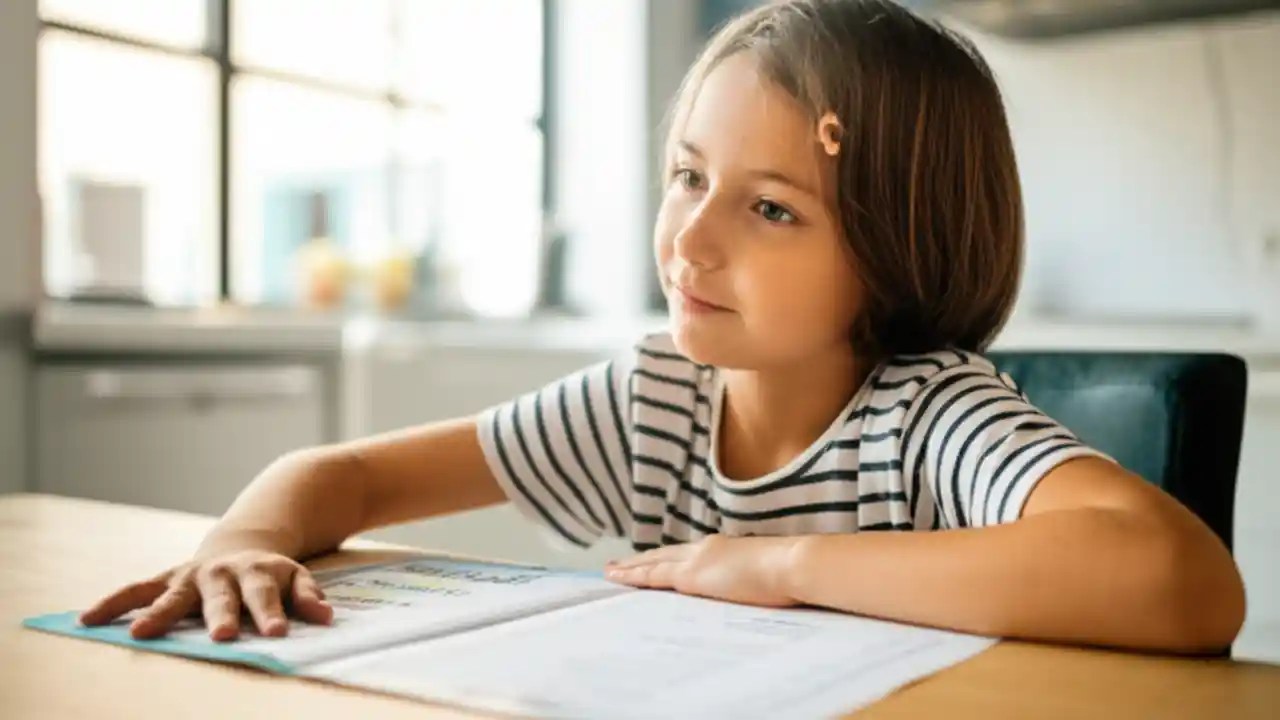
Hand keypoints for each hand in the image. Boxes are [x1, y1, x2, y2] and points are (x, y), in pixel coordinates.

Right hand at [78, 550, 332, 641]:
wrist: (243, 545)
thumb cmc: (270, 575)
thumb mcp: (297, 578)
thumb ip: (309, 597)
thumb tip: (326, 617)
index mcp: (258, 573)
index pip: (267, 596)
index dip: (271, 614)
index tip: (277, 634)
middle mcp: (222, 573)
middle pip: (222, 597)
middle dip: (220, 616)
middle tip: (221, 636)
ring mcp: (191, 576)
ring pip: (172, 595)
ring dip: (157, 615)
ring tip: (139, 634)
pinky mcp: (166, 579)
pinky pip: (135, 591)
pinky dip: (112, 603)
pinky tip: (87, 620)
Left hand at [605, 534, 802, 607]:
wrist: (791, 564)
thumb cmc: (789, 572)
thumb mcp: (765, 573)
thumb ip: (750, 577)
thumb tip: (752, 587)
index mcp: (723, 548)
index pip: (687, 554)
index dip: (667, 557)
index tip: (652, 560)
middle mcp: (705, 549)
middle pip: (663, 555)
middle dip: (640, 560)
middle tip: (617, 565)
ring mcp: (696, 560)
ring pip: (653, 563)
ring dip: (630, 568)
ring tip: (610, 573)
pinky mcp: (692, 576)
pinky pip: (654, 576)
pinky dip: (635, 577)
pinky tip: (619, 579)